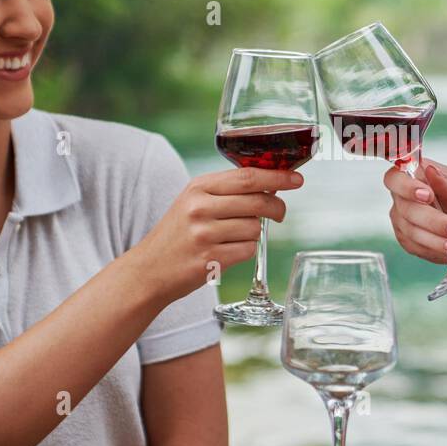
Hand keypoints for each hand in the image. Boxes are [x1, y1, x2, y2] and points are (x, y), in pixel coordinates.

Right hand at [136, 167, 301, 302]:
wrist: (149, 269)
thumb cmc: (178, 234)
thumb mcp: (194, 201)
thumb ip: (227, 191)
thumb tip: (272, 183)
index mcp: (198, 187)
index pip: (248, 177)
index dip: (277, 176)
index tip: (297, 179)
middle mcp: (200, 207)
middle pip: (258, 201)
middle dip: (277, 207)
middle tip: (280, 213)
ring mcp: (204, 234)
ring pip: (255, 228)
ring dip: (254, 233)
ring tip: (235, 237)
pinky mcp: (210, 259)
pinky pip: (248, 250)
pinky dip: (245, 251)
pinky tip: (228, 251)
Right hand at [383, 157, 446, 264]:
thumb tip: (431, 170)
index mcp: (421, 175)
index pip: (396, 177)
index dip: (406, 187)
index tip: (427, 196)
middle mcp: (408, 197)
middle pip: (405, 209)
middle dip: (433, 222)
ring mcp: (406, 220)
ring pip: (410, 231)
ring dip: (437, 240)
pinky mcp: (411, 241)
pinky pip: (416, 248)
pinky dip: (438, 251)